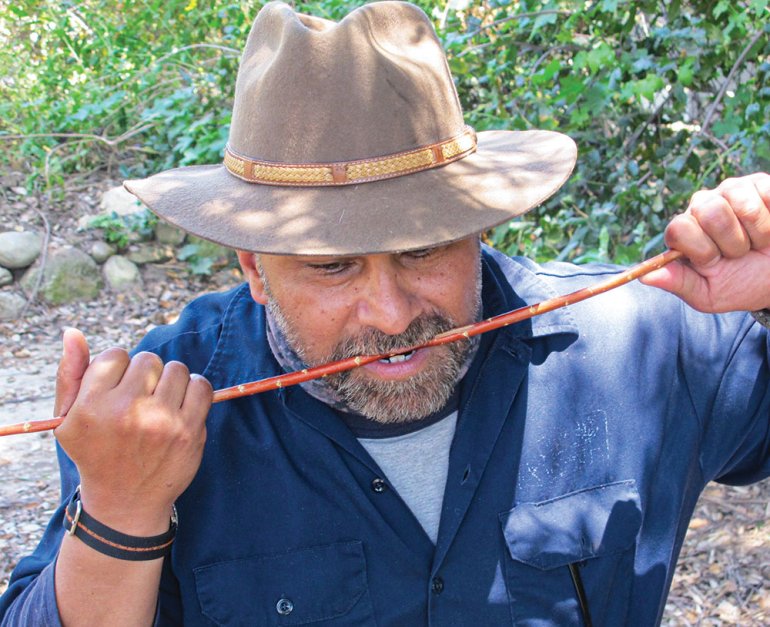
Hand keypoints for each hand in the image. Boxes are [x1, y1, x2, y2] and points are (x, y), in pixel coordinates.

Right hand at [54, 328, 211, 534]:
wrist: (125, 502)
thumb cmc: (95, 452)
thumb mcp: (67, 419)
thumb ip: (70, 374)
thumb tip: (73, 333)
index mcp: (91, 407)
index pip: (115, 356)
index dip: (118, 369)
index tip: (117, 390)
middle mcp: (126, 412)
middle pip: (148, 360)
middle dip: (145, 374)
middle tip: (139, 399)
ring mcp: (161, 422)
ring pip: (176, 369)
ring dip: (170, 381)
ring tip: (159, 402)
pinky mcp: (189, 432)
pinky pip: (201, 386)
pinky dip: (194, 390)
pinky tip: (180, 406)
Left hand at [641, 173, 769, 312]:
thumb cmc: (742, 284)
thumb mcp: (708, 294)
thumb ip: (678, 283)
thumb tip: (645, 277)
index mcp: (683, 232)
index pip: (678, 229)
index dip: (701, 249)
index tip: (714, 262)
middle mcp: (701, 207)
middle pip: (707, 213)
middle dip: (729, 242)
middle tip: (738, 253)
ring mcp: (728, 192)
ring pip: (736, 204)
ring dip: (753, 233)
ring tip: (755, 242)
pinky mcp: (756, 183)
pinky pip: (760, 194)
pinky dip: (769, 220)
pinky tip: (769, 226)